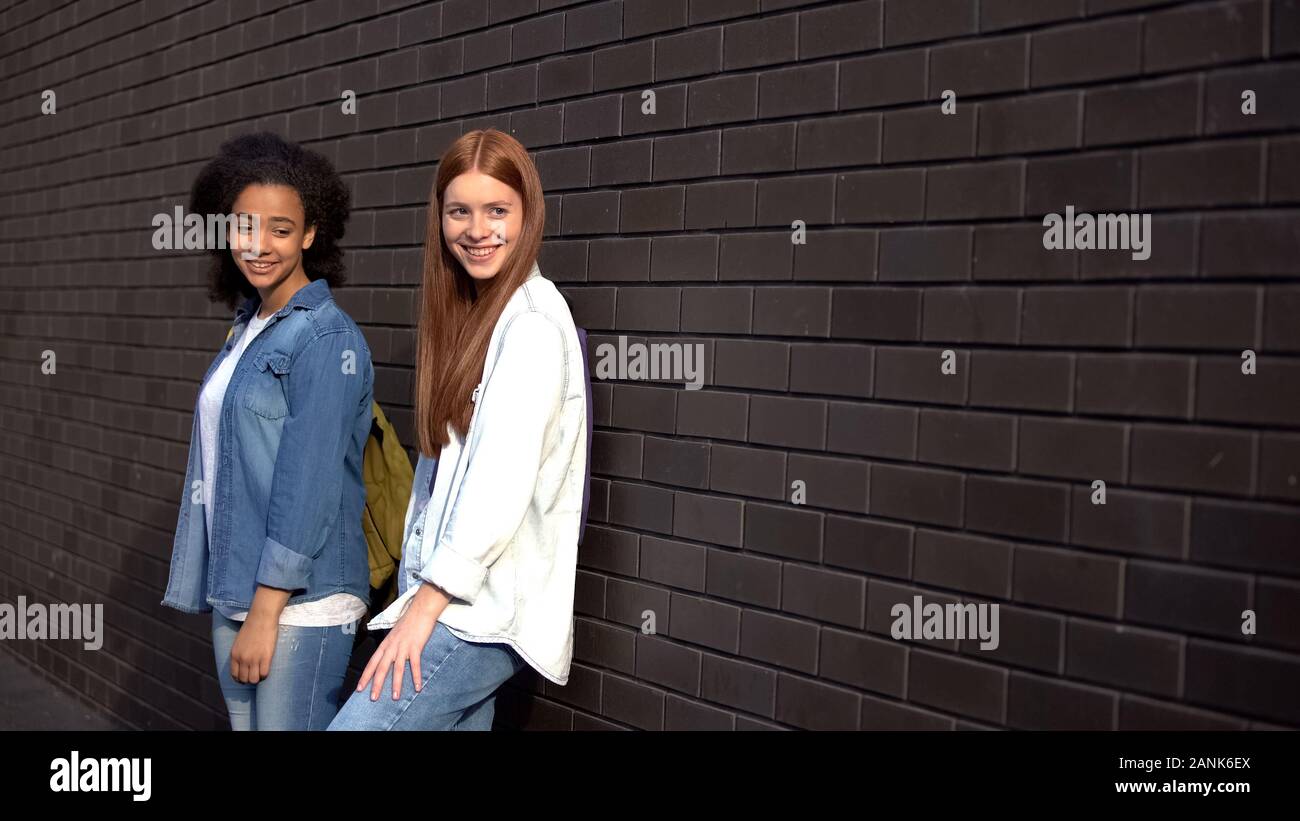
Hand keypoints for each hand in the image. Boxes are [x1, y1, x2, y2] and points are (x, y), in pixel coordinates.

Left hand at [229, 586, 289, 684]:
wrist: (262, 617)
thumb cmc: (252, 626)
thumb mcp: (239, 641)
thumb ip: (239, 653)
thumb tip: (243, 664)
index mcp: (234, 655)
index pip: (235, 675)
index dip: (241, 679)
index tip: (246, 676)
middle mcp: (242, 659)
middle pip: (244, 679)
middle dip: (250, 679)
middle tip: (255, 674)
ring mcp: (254, 659)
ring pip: (254, 680)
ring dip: (258, 678)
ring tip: (261, 672)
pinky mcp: (266, 657)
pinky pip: (264, 674)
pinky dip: (265, 674)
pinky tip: (267, 668)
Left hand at [357, 583, 449, 701]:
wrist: (420, 610)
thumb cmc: (409, 622)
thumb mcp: (394, 634)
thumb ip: (390, 646)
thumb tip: (387, 658)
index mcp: (385, 644)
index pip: (372, 663)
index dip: (365, 676)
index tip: (359, 689)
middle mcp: (391, 647)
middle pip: (381, 668)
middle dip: (376, 685)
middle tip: (372, 698)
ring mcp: (403, 647)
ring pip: (397, 669)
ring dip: (396, 684)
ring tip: (394, 697)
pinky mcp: (416, 646)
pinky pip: (415, 665)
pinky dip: (416, 677)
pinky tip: (417, 687)